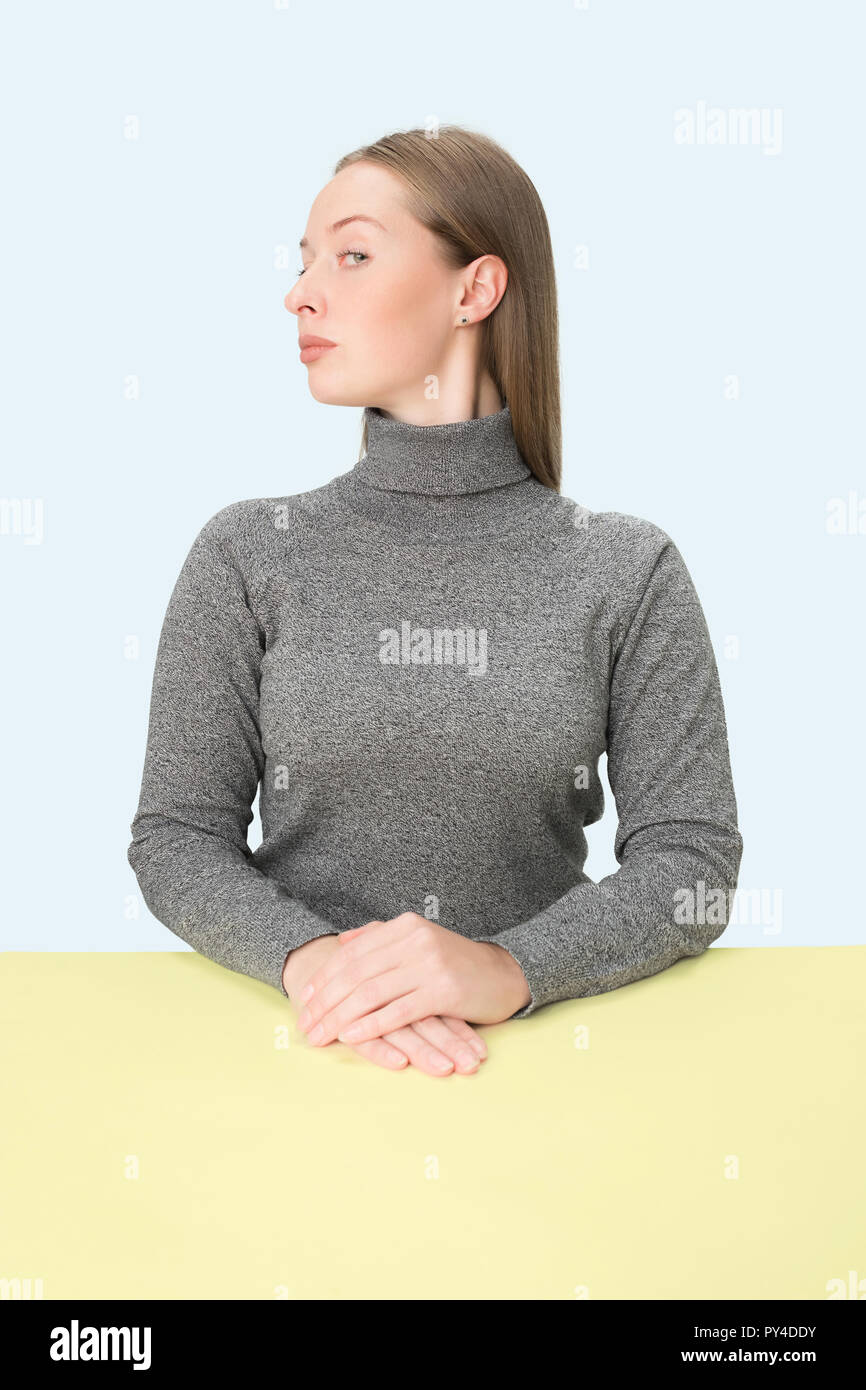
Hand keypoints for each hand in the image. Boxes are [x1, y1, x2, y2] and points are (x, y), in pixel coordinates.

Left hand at [295, 912, 530, 1048]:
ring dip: (340, 1018)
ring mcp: (429, 964)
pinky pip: (398, 1011)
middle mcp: (414, 940)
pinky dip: (370, 1025)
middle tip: (305, 1024)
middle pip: (356, 973)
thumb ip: (381, 936)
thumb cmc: (456, 962)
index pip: (353, 953)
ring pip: (371, 993)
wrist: (504, 974)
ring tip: (321, 1035)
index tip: (303, 999)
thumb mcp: (418, 940)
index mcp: (405, 926)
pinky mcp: (443, 991)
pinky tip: (351, 1037)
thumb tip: (344, 940)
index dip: (324, 977)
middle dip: (325, 1002)